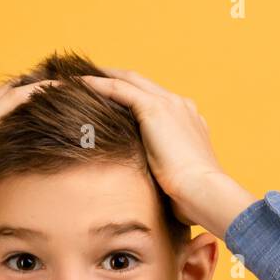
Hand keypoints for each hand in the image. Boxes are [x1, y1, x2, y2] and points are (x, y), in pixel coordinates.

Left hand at [80, 68, 252, 233]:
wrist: (206, 194)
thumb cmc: (193, 201)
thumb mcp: (175, 184)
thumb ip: (160, 177)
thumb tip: (144, 193)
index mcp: (188, 122)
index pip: (153, 101)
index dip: (129, 99)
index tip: (108, 103)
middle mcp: (180, 106)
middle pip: (140, 84)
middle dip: (113, 80)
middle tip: (85, 82)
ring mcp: (170, 104)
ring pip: (127, 81)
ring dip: (100, 79)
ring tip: (73, 80)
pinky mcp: (156, 109)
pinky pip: (119, 89)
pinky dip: (97, 85)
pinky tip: (75, 85)